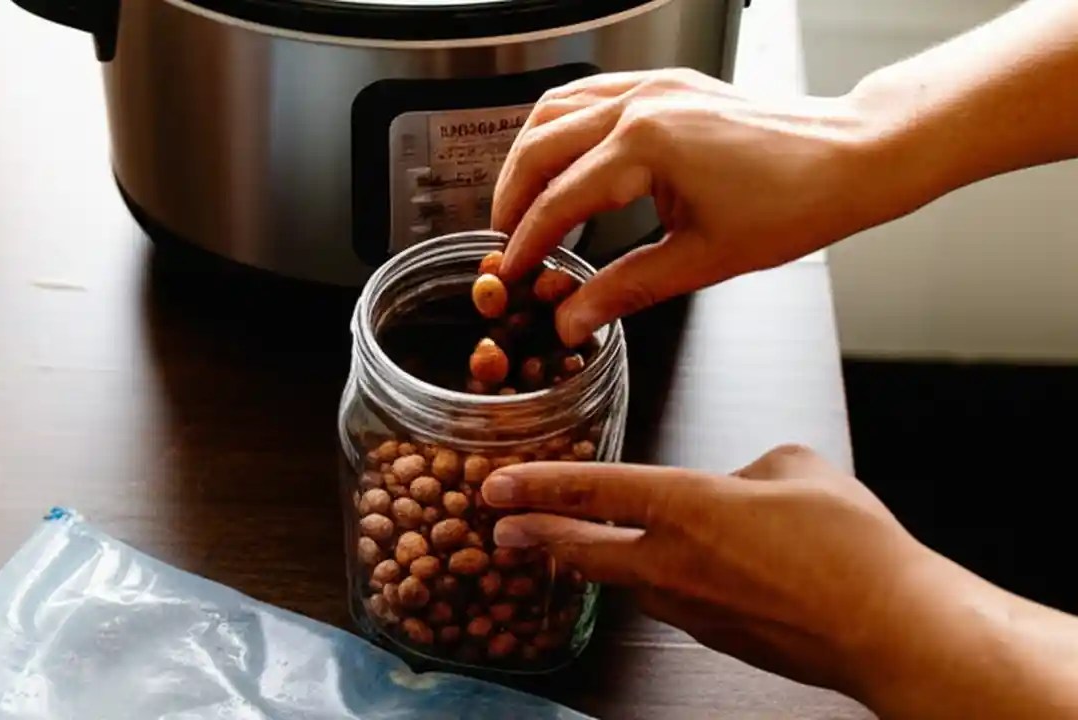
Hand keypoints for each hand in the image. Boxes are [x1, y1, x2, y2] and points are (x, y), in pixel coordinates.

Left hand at [481, 444, 932, 695]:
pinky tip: (687, 573)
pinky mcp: (717, 638)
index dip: (538, 484)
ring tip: (585, 547)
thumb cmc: (851, 548)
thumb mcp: (799, 469)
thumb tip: (742, 484)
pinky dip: (664, 584)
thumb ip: (752, 469)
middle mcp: (674, 563)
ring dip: (602, 562)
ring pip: (629, 580)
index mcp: (686, 507)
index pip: (592, 490)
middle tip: (506, 531)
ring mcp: (692, 608)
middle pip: (586, 551)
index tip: (498, 485)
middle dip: (540, 536)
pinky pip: (676, 602)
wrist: (889, 629)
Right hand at [491, 69, 907, 346]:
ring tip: (521, 201)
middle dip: (511, 197)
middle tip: (505, 241)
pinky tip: (561, 155)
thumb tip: (574, 318)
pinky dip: (562, 125)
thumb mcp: (702, 261)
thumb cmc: (796, 203)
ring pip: (556, 108)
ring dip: (529, 154)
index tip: (510, 273)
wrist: (851, 159)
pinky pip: (590, 92)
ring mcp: (654, 86)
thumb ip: (625, 289)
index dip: (527, 242)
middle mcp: (643, 104)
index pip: (559, 199)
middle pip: (541, 145)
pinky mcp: (668, 83)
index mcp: (647, 145)